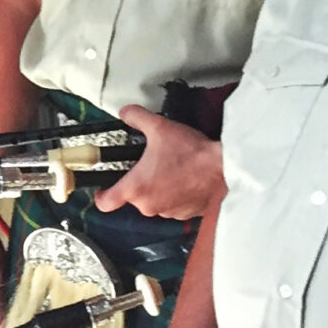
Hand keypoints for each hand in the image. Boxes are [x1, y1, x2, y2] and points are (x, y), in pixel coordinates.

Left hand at [94, 105, 225, 219]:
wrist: (225, 170)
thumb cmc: (192, 153)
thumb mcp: (159, 127)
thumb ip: (137, 117)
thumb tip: (126, 113)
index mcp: (136, 188)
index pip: (105, 203)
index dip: (102, 194)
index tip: (105, 186)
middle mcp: (149, 205)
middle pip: (133, 197)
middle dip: (139, 182)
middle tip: (149, 164)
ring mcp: (168, 213)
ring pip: (154, 201)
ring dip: (158, 188)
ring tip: (170, 169)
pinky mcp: (185, 215)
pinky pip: (173, 205)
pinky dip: (175, 195)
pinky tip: (185, 179)